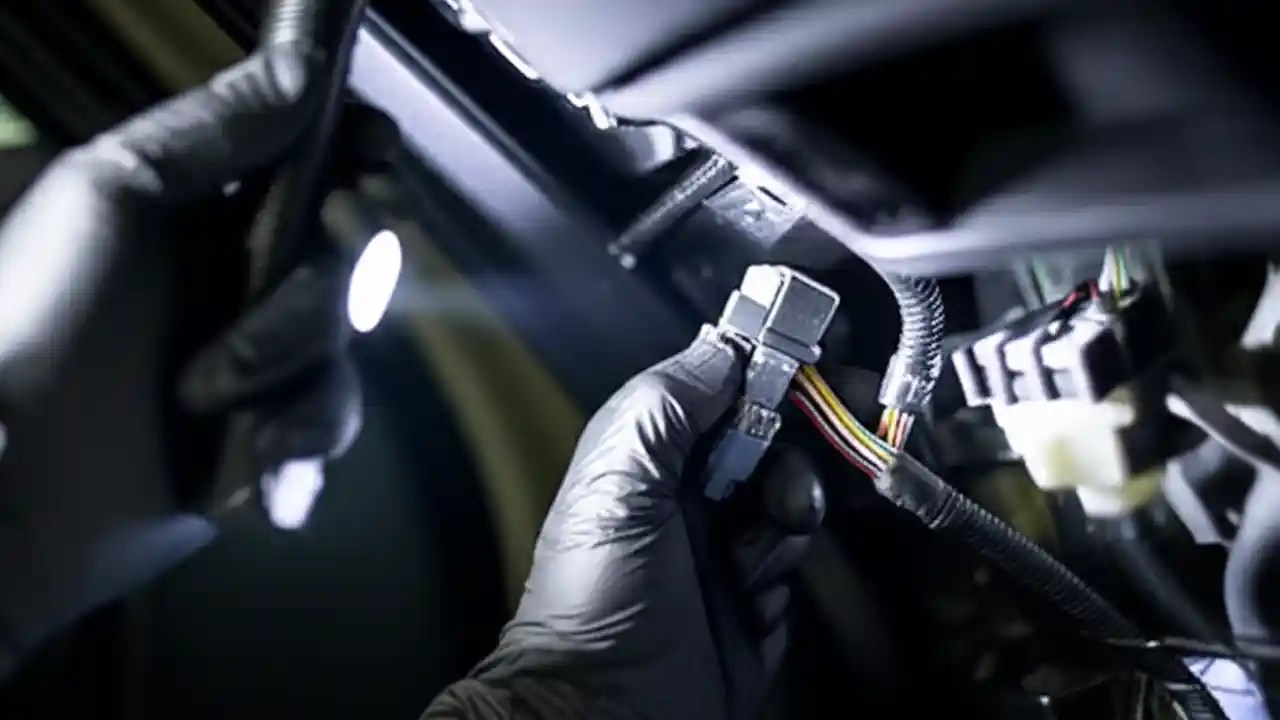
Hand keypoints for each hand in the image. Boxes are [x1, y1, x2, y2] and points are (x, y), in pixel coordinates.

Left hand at [0, 22, 357, 674]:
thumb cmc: (22, 322)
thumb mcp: (105, 196)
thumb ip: (215, 130)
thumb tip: (300, 69)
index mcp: (198, 210)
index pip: (310, 164)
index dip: (355, 158)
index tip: (369, 164)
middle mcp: (233, 279)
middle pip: (349, 256)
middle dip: (321, 281)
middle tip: (287, 288)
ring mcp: (249, 361)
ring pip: (342, 348)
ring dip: (288, 373)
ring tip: (205, 400)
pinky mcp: (255, 439)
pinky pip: (324, 432)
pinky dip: (295, 454)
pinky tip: (259, 477)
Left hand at [427, 328, 825, 719]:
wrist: (608, 706)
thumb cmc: (595, 599)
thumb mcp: (619, 481)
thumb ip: (666, 404)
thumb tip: (724, 351)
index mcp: (656, 456)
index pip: (728, 390)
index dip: (777, 375)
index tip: (821, 369)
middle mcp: (694, 493)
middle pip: (777, 439)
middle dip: (805, 444)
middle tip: (840, 443)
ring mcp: (729, 547)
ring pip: (797, 501)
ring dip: (786, 521)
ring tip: (749, 557)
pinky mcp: (759, 601)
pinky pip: (800, 566)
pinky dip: (782, 577)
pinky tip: (746, 599)